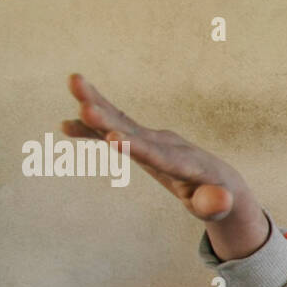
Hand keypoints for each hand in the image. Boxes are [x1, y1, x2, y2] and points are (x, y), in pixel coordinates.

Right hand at [62, 73, 239, 221]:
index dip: (137, 148)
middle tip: (85, 106)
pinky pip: (112, 130)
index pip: (158, 155)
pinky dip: (90, 128)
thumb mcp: (220, 204)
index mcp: (184, 162)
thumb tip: (221, 202)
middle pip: (134, 130)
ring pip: (120, 120)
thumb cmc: (218, 196)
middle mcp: (165, 143)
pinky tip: (65, 125)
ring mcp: (152, 138)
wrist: (218, 179)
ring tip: (73, 82)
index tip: (114, 140)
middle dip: (109, 120)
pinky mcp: (140, 140)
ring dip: (96, 103)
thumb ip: (216, 203)